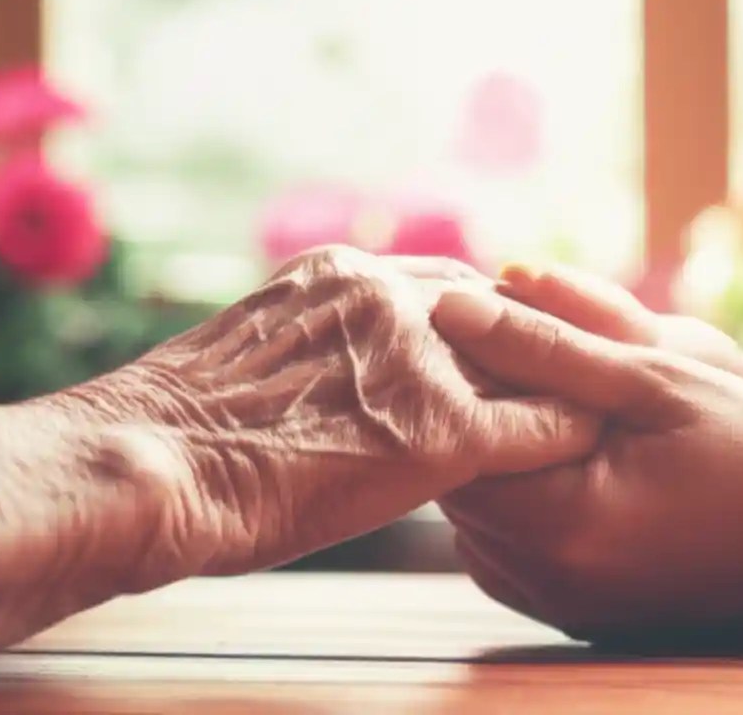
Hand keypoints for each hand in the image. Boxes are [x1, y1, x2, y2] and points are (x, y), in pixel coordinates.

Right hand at [65, 247, 599, 590]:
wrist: (149, 469)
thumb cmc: (176, 434)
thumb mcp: (255, 353)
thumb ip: (317, 346)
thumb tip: (341, 380)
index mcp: (343, 273)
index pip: (449, 285)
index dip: (485, 320)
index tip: (507, 343)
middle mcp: (389, 295)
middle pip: (496, 314)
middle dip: (529, 344)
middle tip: (569, 370)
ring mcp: (420, 360)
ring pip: (525, 364)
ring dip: (556, 385)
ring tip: (593, 404)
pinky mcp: (442, 431)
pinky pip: (538, 428)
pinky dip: (566, 435)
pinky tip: (584, 445)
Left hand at [433, 287, 742, 638]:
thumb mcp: (655, 378)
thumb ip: (547, 344)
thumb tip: (452, 307)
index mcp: (563, 524)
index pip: (457, 446)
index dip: (469, 386)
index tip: (505, 345)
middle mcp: (551, 582)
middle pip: (462, 489)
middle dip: (485, 426)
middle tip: (534, 376)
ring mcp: (565, 608)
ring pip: (482, 525)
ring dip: (504, 469)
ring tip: (563, 423)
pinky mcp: (581, 618)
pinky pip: (513, 558)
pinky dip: (526, 510)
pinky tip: (572, 472)